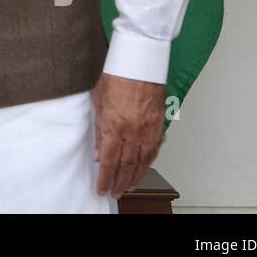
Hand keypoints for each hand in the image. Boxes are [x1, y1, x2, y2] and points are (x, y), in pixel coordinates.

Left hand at [91, 72, 164, 197]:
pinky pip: (154, 150)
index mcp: (114, 127)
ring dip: (135, 177)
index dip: (105, 179)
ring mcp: (147, 130)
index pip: (109, 161)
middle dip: (120, 182)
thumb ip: (99, 131)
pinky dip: (148, 163)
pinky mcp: (158, 126)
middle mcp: (132, 133)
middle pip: (126, 166)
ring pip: (142, 161)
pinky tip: (143, 168)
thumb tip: (98, 153)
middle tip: (115, 193)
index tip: (102, 189)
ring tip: (128, 186)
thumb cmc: (116, 78)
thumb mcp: (98, 103)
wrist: (139, 64)